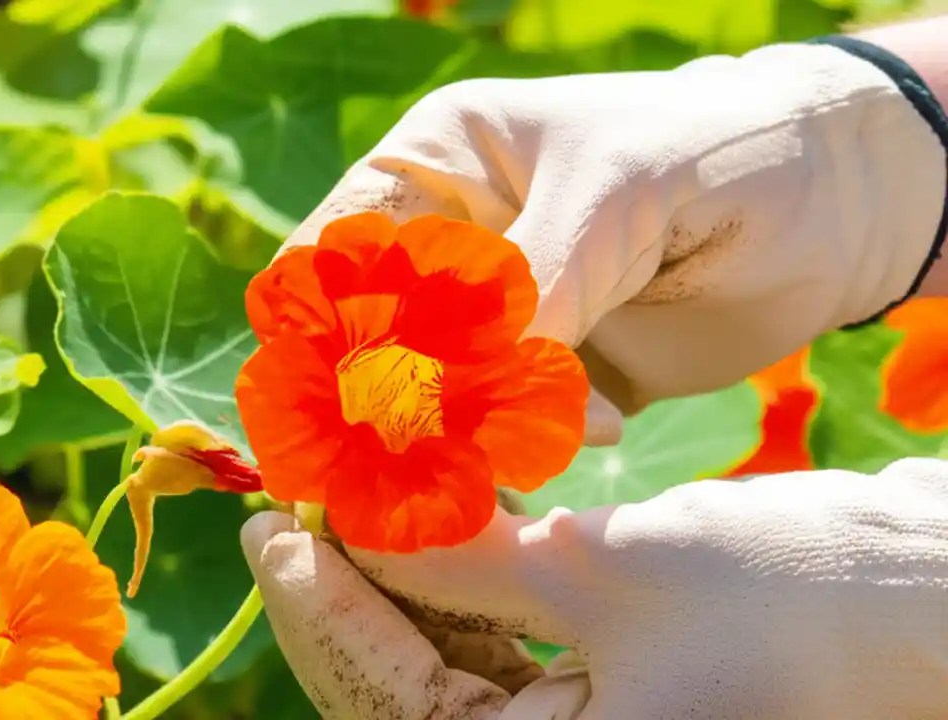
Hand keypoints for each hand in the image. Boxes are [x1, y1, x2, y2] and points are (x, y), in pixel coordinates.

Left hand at [243, 460, 947, 718]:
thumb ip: (465, 555)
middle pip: (400, 693)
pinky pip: (490, 653)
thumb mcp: (602, 568)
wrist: (916, 590)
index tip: (272, 524)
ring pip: (438, 670)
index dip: (322, 609)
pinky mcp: (594, 692)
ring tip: (344, 504)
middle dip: (345, 599)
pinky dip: (451, 592)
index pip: (391, 702)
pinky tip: (423, 528)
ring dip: (393, 588)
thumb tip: (356, 518)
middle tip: (291, 510)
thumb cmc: (788, 594)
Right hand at [287, 39, 945, 426]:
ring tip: (547, 429)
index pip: (330, 254)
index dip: (326, 325)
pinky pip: (497, 437)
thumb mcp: (615, 189)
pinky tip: (600, 425)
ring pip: (426, 401)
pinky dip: (530, 449)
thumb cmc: (720, 153)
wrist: (834, 211)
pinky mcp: (541, 381)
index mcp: (435, 167)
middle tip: (440, 443)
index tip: (363, 390)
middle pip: (363, 343)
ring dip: (469, 432)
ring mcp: (492, 321)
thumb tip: (438, 388)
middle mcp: (447, 247)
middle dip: (394, 397)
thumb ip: (525, 281)